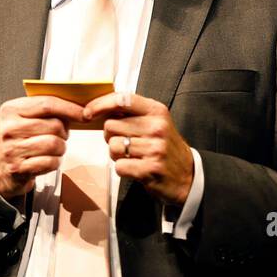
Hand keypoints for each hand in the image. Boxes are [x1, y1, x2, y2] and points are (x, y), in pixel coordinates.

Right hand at [0, 94, 86, 201]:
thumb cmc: (16, 138)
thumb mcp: (22, 117)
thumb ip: (44, 109)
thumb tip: (78, 107)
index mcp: (10, 110)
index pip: (47, 104)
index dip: (70, 108)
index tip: (85, 113)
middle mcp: (9, 128)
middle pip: (54, 125)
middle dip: (64, 132)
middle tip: (59, 135)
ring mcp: (12, 149)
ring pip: (54, 144)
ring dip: (61, 148)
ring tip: (54, 148)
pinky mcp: (18, 168)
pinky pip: (50, 162)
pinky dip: (55, 162)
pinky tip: (47, 159)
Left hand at [83, 91, 193, 205]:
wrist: (188, 176)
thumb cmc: (164, 147)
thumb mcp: (154, 123)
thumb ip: (131, 114)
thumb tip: (96, 108)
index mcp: (156, 111)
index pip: (122, 99)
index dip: (100, 104)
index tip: (88, 113)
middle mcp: (157, 127)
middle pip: (110, 126)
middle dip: (111, 137)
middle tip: (126, 144)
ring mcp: (155, 148)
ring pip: (112, 147)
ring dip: (116, 155)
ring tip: (132, 156)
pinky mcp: (150, 169)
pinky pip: (119, 166)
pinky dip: (122, 169)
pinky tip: (135, 168)